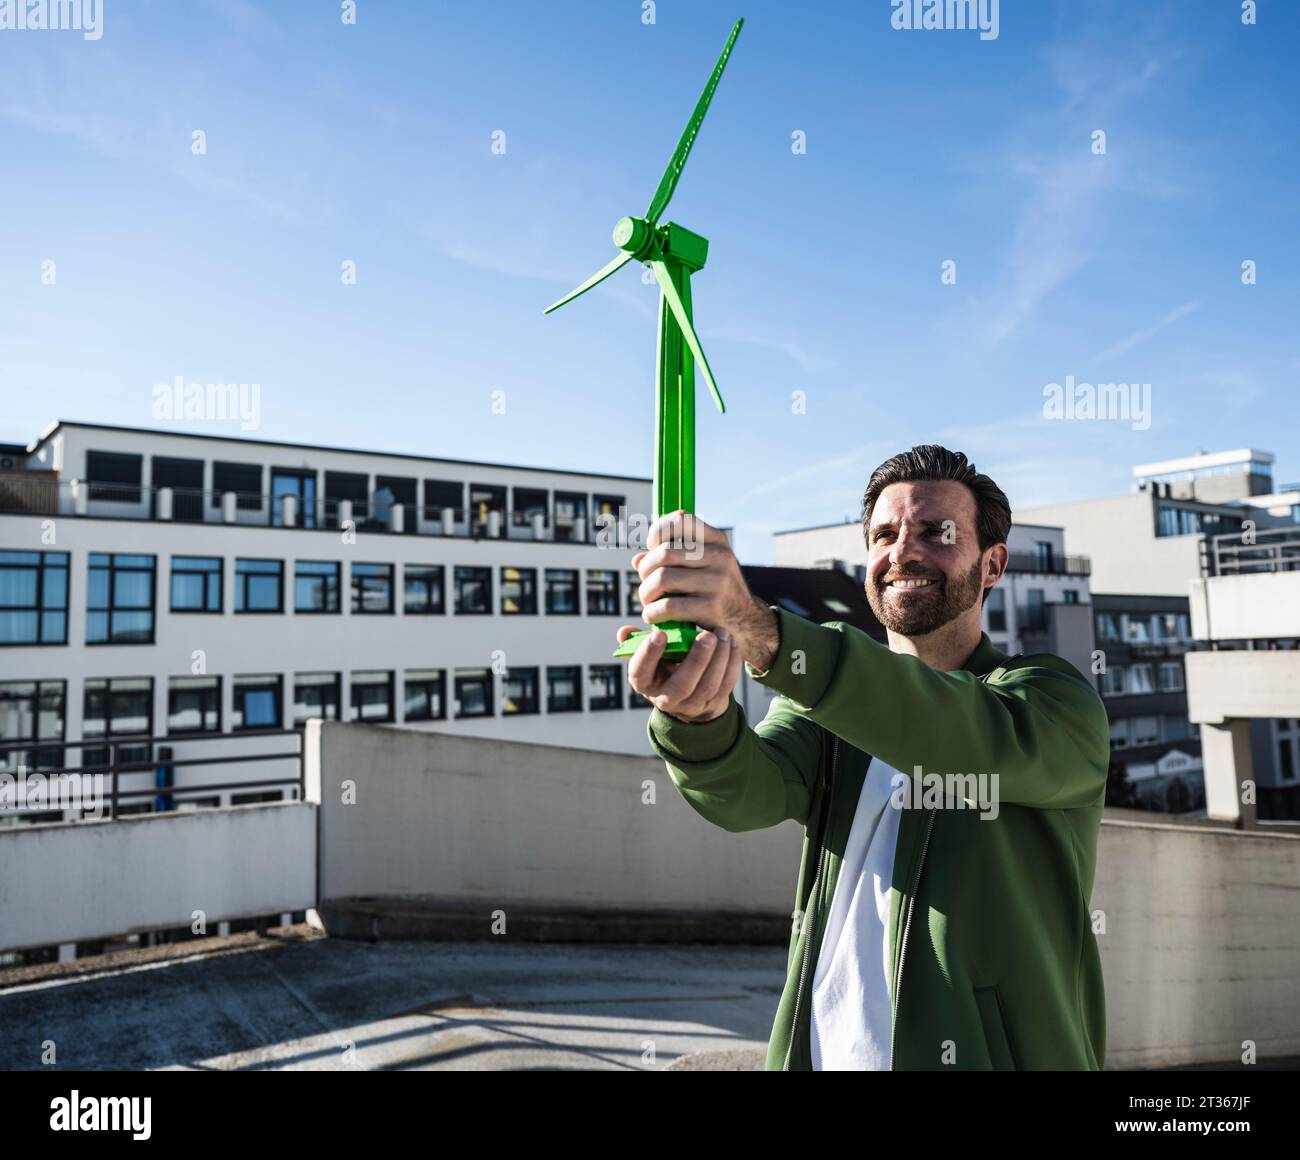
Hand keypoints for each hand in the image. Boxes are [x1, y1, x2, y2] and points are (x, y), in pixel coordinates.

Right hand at [618, 623, 742, 722]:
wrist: (685, 694)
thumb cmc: (663, 665)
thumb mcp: (648, 656)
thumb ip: (637, 642)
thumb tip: (623, 632)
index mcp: (644, 683)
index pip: (640, 672)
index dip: (648, 655)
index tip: (659, 633)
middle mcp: (666, 698)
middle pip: (682, 685)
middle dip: (697, 660)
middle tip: (706, 635)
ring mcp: (691, 704)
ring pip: (707, 686)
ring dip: (718, 659)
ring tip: (722, 634)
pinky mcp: (713, 703)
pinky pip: (725, 685)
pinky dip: (731, 664)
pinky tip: (732, 643)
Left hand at [632, 510, 778, 671]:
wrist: (744, 620)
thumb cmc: (713, 589)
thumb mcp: (702, 565)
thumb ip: (670, 558)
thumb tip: (637, 559)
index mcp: (716, 540)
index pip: (681, 519)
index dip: (658, 531)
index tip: (652, 549)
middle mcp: (720, 556)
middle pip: (664, 552)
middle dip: (645, 569)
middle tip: (645, 582)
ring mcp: (718, 581)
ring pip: (663, 578)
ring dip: (645, 592)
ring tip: (647, 600)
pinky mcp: (712, 607)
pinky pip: (669, 606)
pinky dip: (653, 612)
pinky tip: (653, 616)